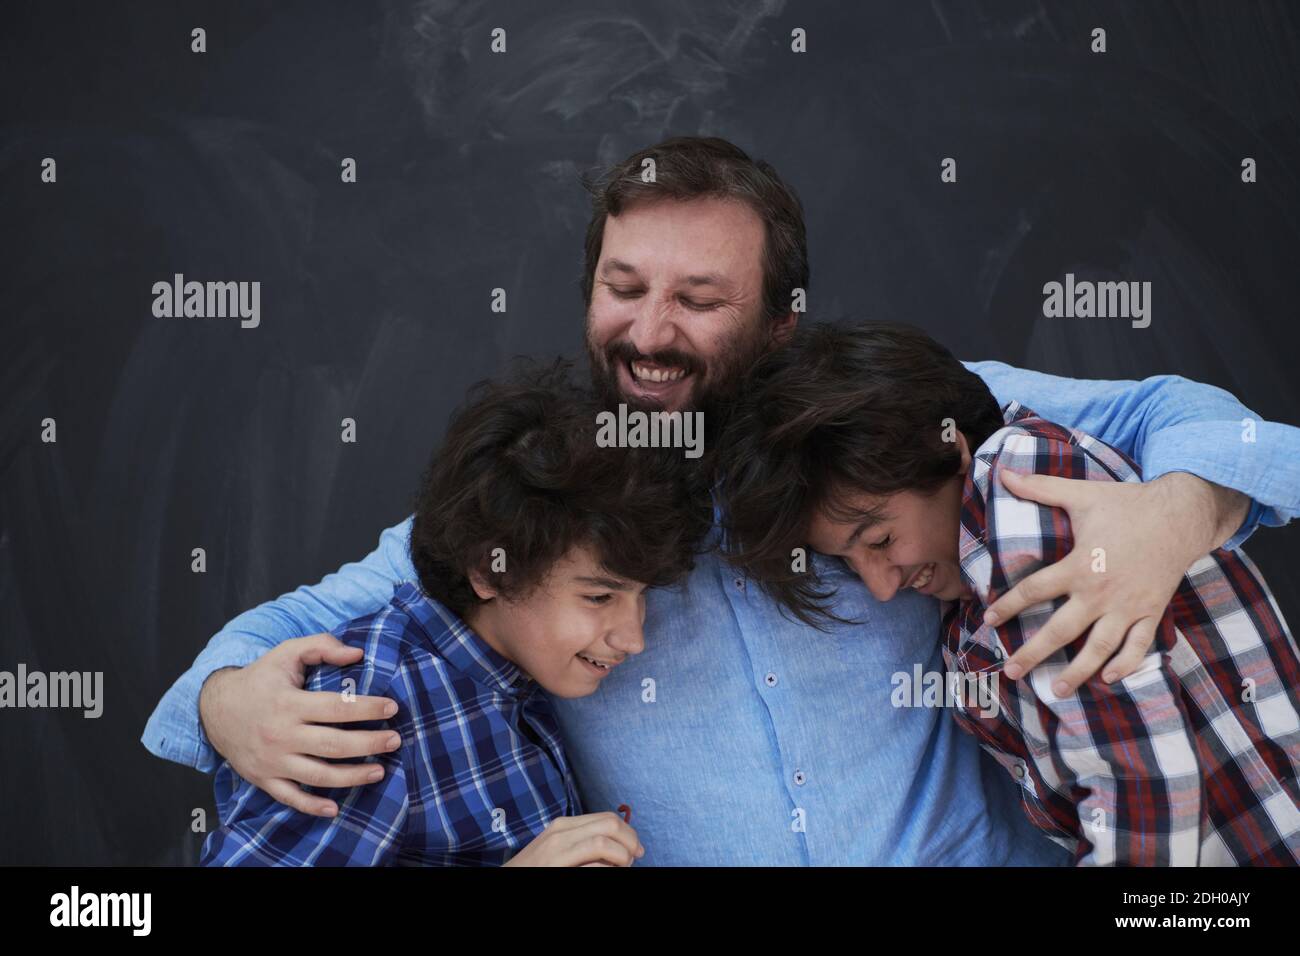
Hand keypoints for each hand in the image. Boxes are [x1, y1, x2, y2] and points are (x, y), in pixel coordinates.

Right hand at [198, 633, 401, 816]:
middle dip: (369, 744)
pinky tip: (336, 809)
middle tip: (395, 740)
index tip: (392, 708)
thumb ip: (321, 646)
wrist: (214, 709)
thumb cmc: (260, 679)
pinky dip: (312, 806)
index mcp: (288, 704)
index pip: (337, 708)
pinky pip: (290, 797)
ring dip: (352, 777)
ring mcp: (272, 761)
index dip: (367, 708)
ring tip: (380, 772)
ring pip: (318, 776)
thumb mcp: (286, 653)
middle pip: (333, 745)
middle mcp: (281, 735)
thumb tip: (357, 654)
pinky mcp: (264, 779)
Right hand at [503, 813, 645, 866]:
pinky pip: (593, 866)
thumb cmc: (535, 869)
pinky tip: (607, 875)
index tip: (636, 850)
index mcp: (564, 824)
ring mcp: (557, 850)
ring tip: (622, 868)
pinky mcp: (556, 867)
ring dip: (622, 857)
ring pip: (604, 842)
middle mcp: (561, 832)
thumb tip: (619, 845)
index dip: (629, 833)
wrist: (506, 880)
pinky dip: (608, 871)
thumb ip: (582, 841)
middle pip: (611, 825)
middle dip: (630, 841)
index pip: (607, 818)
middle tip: (634, 859)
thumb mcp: (557, 848)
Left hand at [987, 471, 1248, 693]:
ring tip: (1056, 691)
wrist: (1182, 514)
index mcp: (1079, 565)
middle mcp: (1101, 592)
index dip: (1008, 605)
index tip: (988, 619)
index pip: (1034, 590)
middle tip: (1011, 672)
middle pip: (1061, 630)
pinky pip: (1139, 646)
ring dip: (1078, 672)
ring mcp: (1128, 606)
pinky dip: (1126, 665)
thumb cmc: (1127, 504)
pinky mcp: (1151, 612)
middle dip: (1034, 653)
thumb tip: (1002, 471)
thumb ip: (1040, 487)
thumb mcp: (1081, 494)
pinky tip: (1109, 679)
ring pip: (1100, 648)